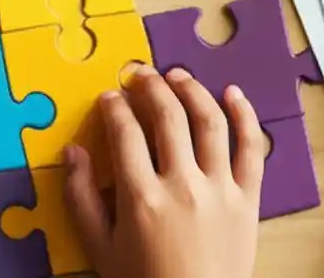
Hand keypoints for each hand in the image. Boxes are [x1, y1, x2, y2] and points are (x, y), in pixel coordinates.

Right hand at [64, 66, 265, 277]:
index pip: (125, 133)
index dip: (114, 107)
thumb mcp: (100, 248)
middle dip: (151, 87)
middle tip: (140, 75)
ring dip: (192, 90)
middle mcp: (183, 186)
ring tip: (178, 75)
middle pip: (167, 116)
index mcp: (142, 199)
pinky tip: (232, 93)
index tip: (110, 97)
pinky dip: (245, 115)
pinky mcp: (248, 198)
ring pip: (209, 122)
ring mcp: (220, 190)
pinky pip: (251, 148)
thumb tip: (72, 152)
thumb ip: (81, 198)